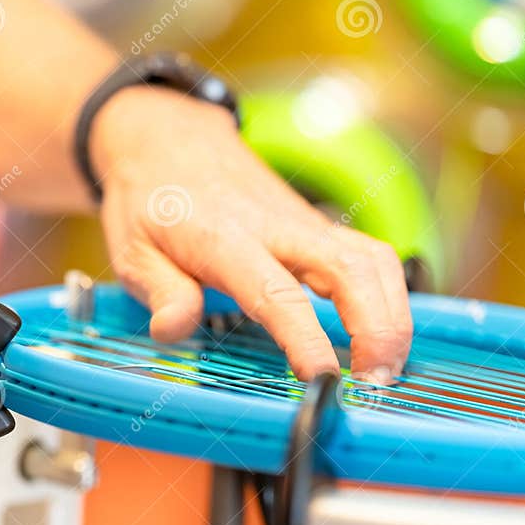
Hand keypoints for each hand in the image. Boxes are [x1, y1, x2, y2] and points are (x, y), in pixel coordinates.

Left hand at [90, 87, 411, 381]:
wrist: (169, 140)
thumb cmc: (149, 198)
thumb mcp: (131, 250)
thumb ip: (159, 291)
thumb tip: (173, 331)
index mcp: (224, 239)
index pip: (276, 293)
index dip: (305, 338)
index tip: (323, 378)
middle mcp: (276, 228)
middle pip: (353, 270)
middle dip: (379, 329)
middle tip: (375, 384)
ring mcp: (303, 224)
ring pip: (373, 261)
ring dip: (393, 316)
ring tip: (384, 370)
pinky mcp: (316, 227)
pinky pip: (369, 256)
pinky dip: (389, 296)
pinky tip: (381, 335)